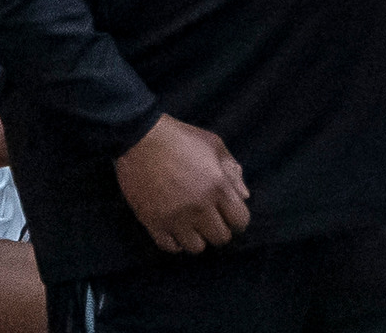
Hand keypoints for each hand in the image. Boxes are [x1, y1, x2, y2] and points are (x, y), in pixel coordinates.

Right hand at [115, 114, 249, 253]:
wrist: (141, 139)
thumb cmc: (182, 138)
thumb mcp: (215, 146)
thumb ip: (233, 171)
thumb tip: (244, 196)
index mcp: (218, 187)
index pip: (240, 221)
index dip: (238, 220)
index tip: (230, 214)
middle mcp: (199, 207)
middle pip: (220, 238)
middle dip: (220, 230)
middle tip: (212, 219)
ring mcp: (175, 218)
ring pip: (196, 247)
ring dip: (197, 237)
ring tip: (192, 225)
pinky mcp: (152, 222)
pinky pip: (169, 247)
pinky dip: (175, 242)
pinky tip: (175, 230)